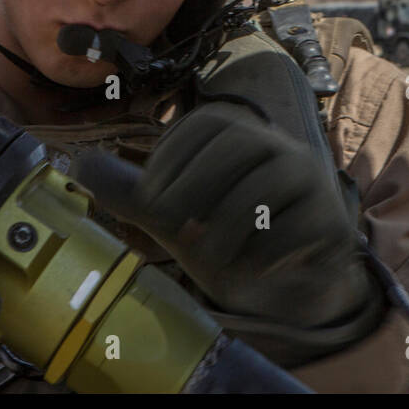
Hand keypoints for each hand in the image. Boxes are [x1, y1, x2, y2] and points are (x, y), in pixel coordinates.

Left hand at [74, 102, 383, 364]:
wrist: (277, 281)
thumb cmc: (219, 235)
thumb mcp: (169, 215)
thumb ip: (128, 193)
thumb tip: (79, 166)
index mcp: (234, 130)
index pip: (199, 128)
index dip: (166, 166)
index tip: (153, 206)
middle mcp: (274, 143)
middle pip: (231, 149)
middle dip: (191, 194)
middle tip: (177, 233)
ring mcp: (307, 178)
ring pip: (258, 191)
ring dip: (223, 234)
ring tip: (212, 256)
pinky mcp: (328, 218)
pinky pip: (290, 232)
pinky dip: (262, 257)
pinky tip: (255, 266)